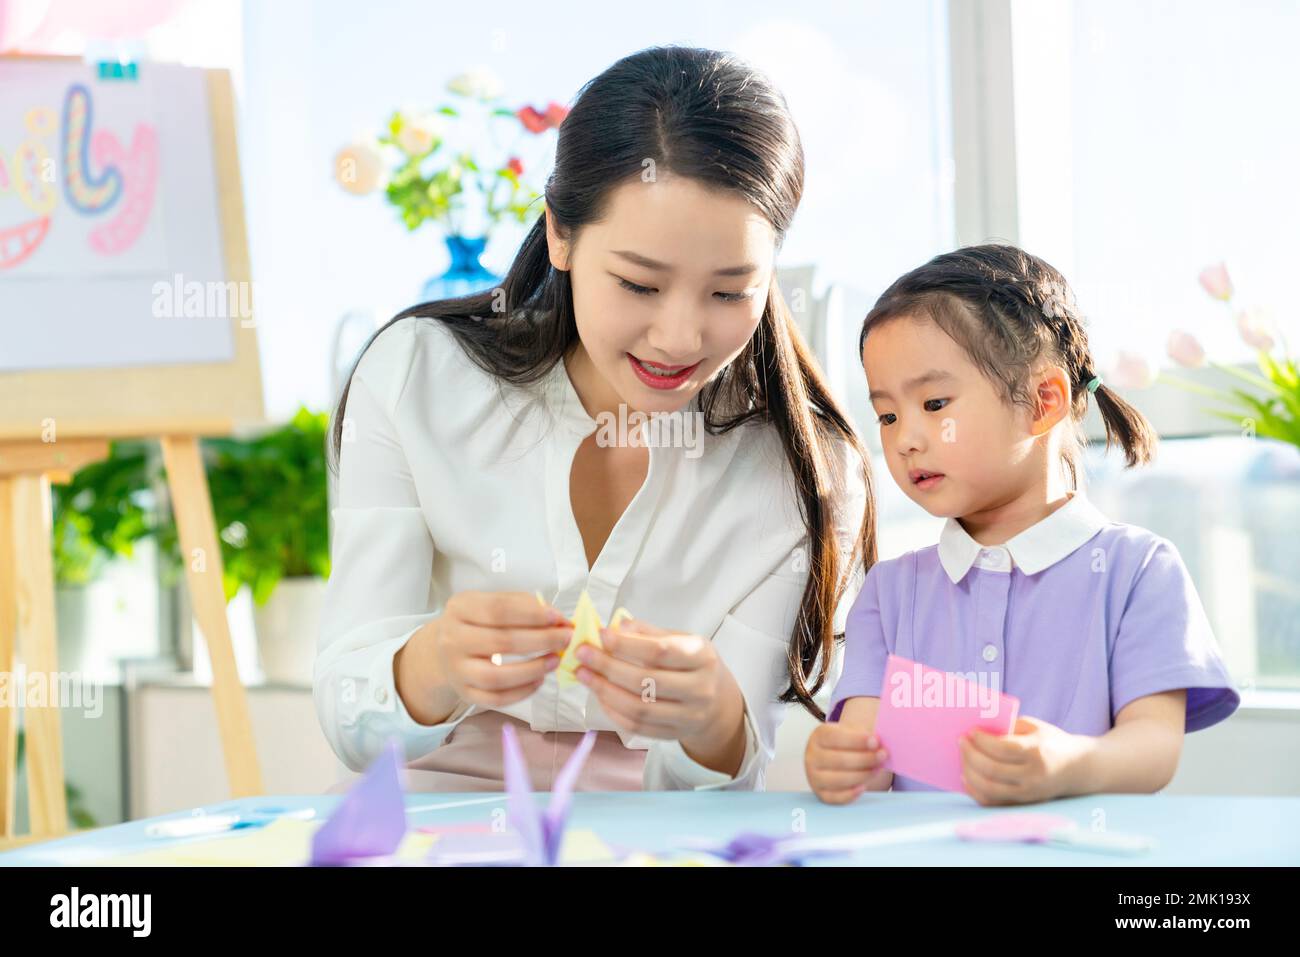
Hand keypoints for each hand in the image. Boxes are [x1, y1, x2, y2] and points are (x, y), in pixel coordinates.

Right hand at [424, 591, 573, 707]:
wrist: (444, 649)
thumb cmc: (479, 622)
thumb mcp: (492, 602)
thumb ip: (524, 606)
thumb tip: (558, 620)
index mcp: (460, 608)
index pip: (499, 610)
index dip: (532, 614)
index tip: (558, 617)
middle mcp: (452, 639)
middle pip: (501, 642)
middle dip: (541, 640)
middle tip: (565, 639)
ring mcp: (456, 670)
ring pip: (496, 677)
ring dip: (532, 670)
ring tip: (554, 660)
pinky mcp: (464, 693)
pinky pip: (496, 699)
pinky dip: (522, 691)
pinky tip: (539, 680)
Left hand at [573, 619, 741, 749]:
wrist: (718, 703)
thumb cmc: (692, 664)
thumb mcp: (681, 639)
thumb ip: (649, 632)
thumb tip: (618, 626)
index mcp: (702, 657)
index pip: (660, 652)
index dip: (626, 645)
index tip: (600, 635)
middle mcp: (700, 689)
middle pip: (645, 681)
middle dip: (607, 667)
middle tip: (582, 655)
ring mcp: (688, 716)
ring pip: (638, 708)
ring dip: (605, 691)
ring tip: (584, 675)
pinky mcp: (674, 735)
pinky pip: (637, 727)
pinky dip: (613, 712)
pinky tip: (599, 695)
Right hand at [805, 722, 890, 803]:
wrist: (834, 756)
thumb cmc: (848, 744)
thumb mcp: (852, 733)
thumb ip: (865, 736)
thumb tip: (884, 742)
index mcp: (818, 736)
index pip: (835, 737)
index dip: (856, 740)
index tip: (876, 741)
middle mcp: (812, 756)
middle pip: (839, 760)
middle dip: (865, 759)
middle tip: (883, 755)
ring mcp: (814, 776)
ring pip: (838, 780)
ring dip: (862, 775)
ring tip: (878, 769)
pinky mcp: (821, 793)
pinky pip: (836, 797)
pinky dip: (851, 793)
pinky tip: (864, 786)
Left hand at [959, 715, 1091, 804]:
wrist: (1079, 768)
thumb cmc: (1051, 741)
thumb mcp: (1034, 727)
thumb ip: (1008, 727)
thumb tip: (977, 730)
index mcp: (1037, 752)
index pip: (1002, 748)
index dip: (982, 740)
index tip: (971, 732)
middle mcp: (1033, 775)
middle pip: (992, 769)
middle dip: (970, 755)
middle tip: (960, 742)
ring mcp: (1029, 793)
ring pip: (989, 789)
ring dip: (969, 773)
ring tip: (962, 759)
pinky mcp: (1024, 803)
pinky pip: (994, 802)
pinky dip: (976, 792)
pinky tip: (967, 778)